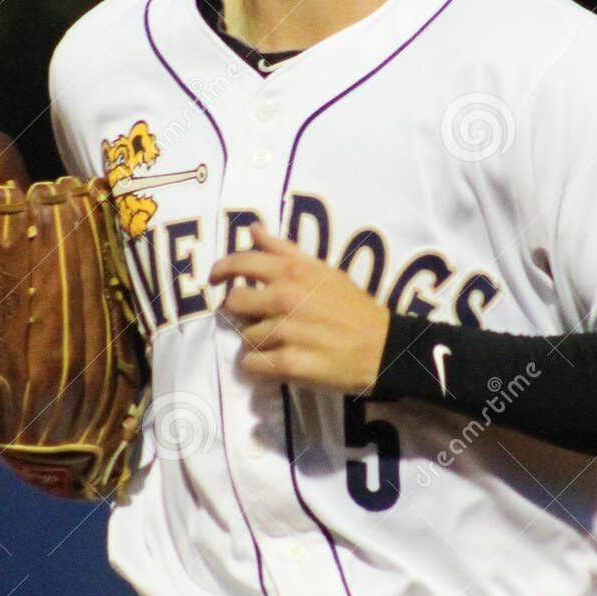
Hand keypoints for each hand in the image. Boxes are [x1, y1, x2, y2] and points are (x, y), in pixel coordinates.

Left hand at [209, 222, 390, 394]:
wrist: (381, 347)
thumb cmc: (352, 307)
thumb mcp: (323, 270)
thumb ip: (283, 250)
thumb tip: (252, 228)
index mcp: (293, 272)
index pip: (240, 263)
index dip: (221, 269)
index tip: (215, 279)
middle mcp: (284, 298)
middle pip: (233, 304)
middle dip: (240, 312)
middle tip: (256, 317)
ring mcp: (285, 332)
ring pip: (244, 337)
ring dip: (256, 341)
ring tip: (280, 342)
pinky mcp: (287, 364)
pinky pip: (251, 364)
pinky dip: (260, 366)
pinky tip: (278, 361)